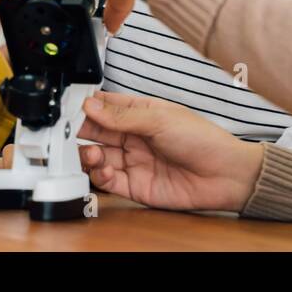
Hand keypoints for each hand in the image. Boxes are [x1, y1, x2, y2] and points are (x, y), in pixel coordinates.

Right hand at [74, 91, 264, 211]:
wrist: (224, 175)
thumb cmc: (202, 139)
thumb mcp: (160, 119)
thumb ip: (122, 116)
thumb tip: (92, 105)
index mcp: (141, 113)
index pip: (106, 107)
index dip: (87, 107)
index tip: (70, 108)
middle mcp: (134, 137)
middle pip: (97, 132)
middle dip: (80, 132)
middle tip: (67, 133)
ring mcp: (134, 161)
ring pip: (98, 157)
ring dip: (88, 154)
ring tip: (93, 153)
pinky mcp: (135, 186)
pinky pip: (108, 180)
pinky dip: (100, 175)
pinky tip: (105, 168)